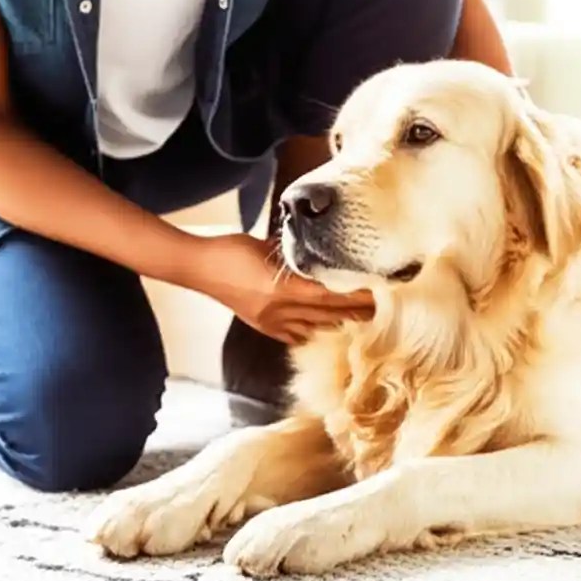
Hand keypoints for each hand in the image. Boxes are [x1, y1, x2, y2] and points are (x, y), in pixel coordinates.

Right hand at [186, 233, 373, 344]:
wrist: (197, 266)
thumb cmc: (230, 248)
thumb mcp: (265, 246)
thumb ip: (293, 256)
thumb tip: (318, 256)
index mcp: (282, 288)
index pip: (329, 295)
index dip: (354, 295)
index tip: (377, 292)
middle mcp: (279, 309)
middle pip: (327, 314)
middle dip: (355, 312)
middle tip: (382, 310)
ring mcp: (270, 320)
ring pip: (314, 326)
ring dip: (339, 324)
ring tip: (363, 322)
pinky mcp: (261, 325)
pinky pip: (293, 335)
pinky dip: (312, 333)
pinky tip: (326, 334)